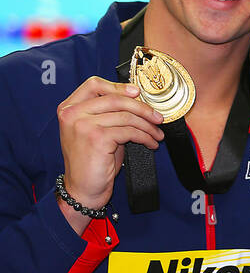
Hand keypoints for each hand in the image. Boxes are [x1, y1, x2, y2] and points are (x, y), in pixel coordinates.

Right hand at [57, 76, 163, 232]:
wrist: (83, 188)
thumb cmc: (92, 160)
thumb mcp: (96, 130)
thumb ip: (109, 113)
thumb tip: (138, 100)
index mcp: (69, 108)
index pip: (94, 84)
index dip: (119, 86)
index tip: (138, 93)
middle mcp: (73, 113)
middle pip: (116, 99)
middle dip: (143, 108)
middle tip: (157, 118)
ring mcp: (83, 124)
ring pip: (127, 116)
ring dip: (148, 126)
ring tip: (157, 135)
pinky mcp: (97, 137)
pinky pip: (130, 131)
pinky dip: (146, 137)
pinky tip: (151, 143)